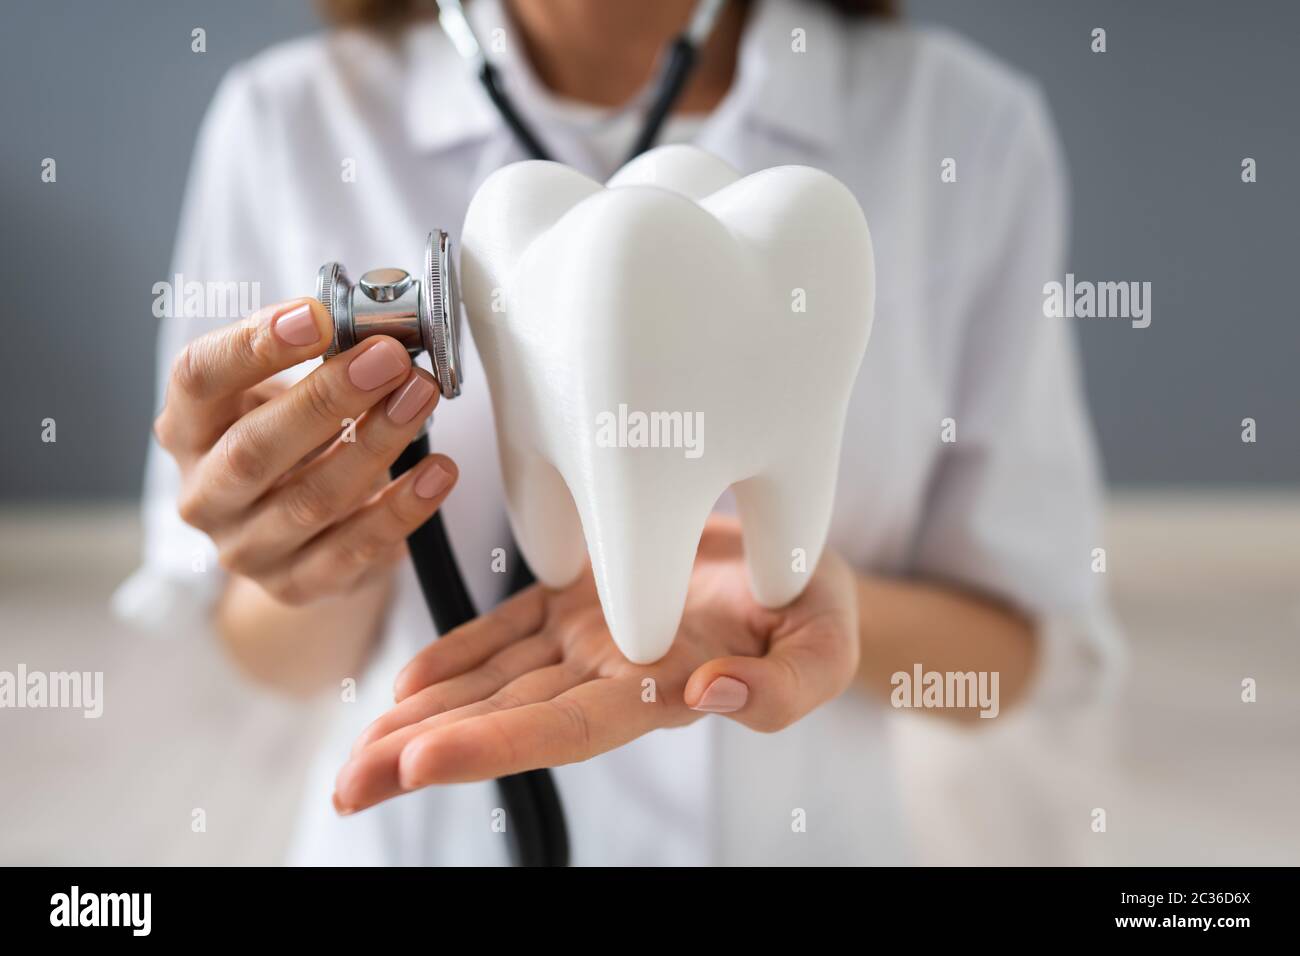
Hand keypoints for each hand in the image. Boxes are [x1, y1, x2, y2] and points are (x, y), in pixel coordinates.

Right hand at [153, 298, 457, 604]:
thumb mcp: (285, 392)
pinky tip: (438, 471)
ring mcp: (247, 548)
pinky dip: (402, 509)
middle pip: (254, 448)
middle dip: (328, 398)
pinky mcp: (296, 585)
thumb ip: (317, 360)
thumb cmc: (295, 443)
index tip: (317, 315)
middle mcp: (205, 493)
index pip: (197, 379)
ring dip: (376, 443)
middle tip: (388, 358)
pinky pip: (354, 549)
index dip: (252, 345)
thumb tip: (377, 329)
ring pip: (312, 499)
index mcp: (188, 428)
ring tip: (421, 398)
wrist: (298, 539)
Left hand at [333, 515, 859, 813]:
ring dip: (422, 714)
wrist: (793, 557)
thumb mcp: (823, 645)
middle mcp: (608, 673)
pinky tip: (405, 681)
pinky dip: (454, 654)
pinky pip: (504, 633)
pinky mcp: (575, 599)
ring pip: (491, 682)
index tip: (419, 762)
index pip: (565, 729)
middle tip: (349, 784)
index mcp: (657, 691)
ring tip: (356, 750)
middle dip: (425, 752)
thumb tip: (717, 696)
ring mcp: (585, 638)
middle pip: (506, 720)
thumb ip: (787, 687)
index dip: (494, 747)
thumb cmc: (814, 605)